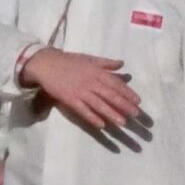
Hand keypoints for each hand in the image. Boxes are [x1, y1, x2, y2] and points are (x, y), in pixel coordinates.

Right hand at [22, 48, 141, 131]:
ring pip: (99, 104)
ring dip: (112, 114)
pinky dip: (92, 117)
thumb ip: (106, 63)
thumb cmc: (69, 61)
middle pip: (110, 95)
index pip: (115, 83)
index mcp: (96, 71)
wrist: (46, 64)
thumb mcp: (89, 59)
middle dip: (124, 105)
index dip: (127, 92)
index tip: (138, 101)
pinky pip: (83, 110)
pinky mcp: (70, 100)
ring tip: (123, 123)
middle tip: (136, 115)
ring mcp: (80, 91)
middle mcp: (90, 82)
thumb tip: (122, 64)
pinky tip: (102, 125)